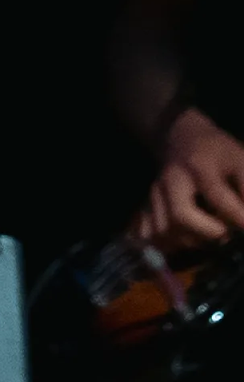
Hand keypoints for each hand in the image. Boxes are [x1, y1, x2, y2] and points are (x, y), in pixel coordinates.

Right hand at [132, 107, 243, 251]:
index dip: (238, 218)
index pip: (217, 196)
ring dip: (191, 241)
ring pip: (164, 230)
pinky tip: (186, 240)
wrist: (181, 137)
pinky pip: (149, 234)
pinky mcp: (146, 204)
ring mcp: (156, 193)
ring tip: (209, 236)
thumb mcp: (240, 160)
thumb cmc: (218, 152)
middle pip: (180, 216)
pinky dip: (167, 244)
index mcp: (200, 166)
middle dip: (208, 233)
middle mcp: (172, 180)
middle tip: (225, 234)